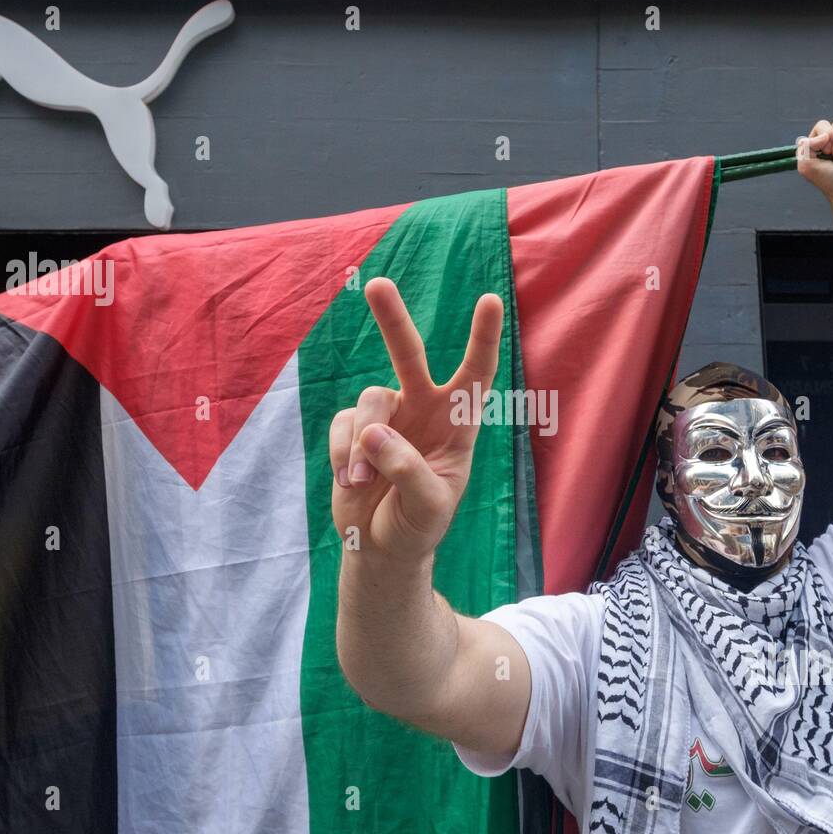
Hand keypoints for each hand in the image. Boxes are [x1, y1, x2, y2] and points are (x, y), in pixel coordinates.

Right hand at [330, 277, 503, 563]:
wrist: (382, 547)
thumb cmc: (419, 526)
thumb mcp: (427, 506)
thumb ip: (408, 470)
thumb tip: (375, 434)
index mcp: (456, 424)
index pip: (475, 375)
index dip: (482, 338)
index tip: (491, 300)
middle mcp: (422, 410)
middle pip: (408, 355)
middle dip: (392, 320)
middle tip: (376, 285)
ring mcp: (386, 418)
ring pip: (368, 403)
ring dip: (362, 443)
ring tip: (362, 482)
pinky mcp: (352, 432)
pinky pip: (341, 426)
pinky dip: (342, 455)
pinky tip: (350, 484)